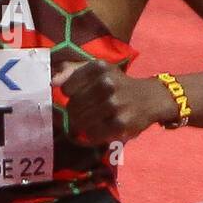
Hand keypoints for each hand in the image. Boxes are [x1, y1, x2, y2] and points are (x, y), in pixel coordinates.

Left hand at [53, 61, 174, 145]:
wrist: (150, 98)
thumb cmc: (118, 83)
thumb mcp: (98, 70)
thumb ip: (72, 71)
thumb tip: (52, 82)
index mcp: (99, 67)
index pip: (67, 88)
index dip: (72, 95)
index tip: (81, 95)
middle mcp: (107, 83)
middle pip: (72, 107)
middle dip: (75, 113)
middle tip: (87, 112)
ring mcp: (114, 104)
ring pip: (80, 121)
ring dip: (82, 125)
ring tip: (93, 121)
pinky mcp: (120, 123)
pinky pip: (92, 134)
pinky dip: (91, 135)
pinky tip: (99, 129)